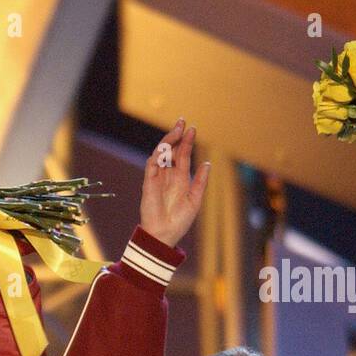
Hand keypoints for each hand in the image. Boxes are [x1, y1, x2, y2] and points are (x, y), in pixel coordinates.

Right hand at [139, 118, 209, 248]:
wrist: (165, 234)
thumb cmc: (180, 221)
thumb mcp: (195, 199)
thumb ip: (200, 181)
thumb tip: (206, 163)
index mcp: (179, 179)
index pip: (182, 156)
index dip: (187, 142)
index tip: (192, 128)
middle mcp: (167, 176)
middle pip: (170, 151)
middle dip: (176, 136)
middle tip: (182, 121)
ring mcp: (157, 179)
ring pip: (160, 154)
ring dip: (167, 141)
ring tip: (177, 129)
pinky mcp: (148, 183)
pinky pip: (151, 165)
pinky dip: (158, 155)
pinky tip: (167, 146)